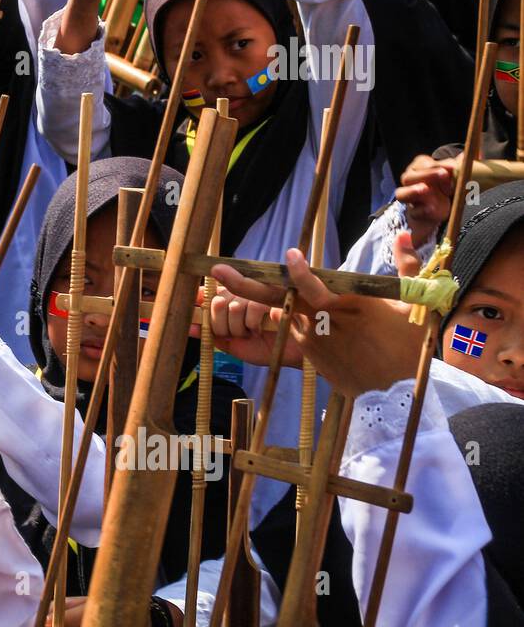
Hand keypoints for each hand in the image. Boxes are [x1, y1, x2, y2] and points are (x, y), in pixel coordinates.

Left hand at [211, 247, 424, 396]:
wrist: (395, 394)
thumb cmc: (405, 347)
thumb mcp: (411, 305)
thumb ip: (405, 266)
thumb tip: (405, 232)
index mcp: (352, 306)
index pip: (320, 289)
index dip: (303, 274)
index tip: (289, 255)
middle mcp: (325, 321)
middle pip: (280, 299)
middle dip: (244, 285)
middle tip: (217, 271)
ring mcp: (312, 338)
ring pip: (280, 311)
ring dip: (251, 299)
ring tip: (221, 282)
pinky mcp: (307, 352)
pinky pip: (289, 327)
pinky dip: (280, 317)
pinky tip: (263, 313)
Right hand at [395, 154, 456, 247]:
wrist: (441, 208)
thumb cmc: (446, 186)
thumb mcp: (455, 175)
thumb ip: (460, 165)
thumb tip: (470, 155)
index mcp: (419, 167)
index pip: (424, 163)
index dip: (438, 164)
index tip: (454, 167)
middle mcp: (410, 180)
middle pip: (410, 177)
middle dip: (428, 174)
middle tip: (444, 174)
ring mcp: (409, 197)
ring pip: (402, 193)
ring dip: (413, 191)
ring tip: (424, 189)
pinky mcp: (414, 212)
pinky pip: (414, 212)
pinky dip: (422, 210)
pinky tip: (431, 208)